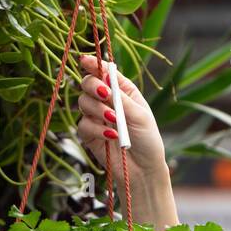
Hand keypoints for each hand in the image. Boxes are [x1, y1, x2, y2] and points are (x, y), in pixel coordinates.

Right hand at [77, 55, 168, 181]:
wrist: (143, 170)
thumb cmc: (147, 139)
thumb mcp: (140, 115)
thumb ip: (120, 97)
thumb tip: (105, 78)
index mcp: (122, 90)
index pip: (104, 71)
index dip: (93, 63)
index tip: (85, 60)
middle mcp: (106, 100)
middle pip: (88, 83)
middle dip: (93, 86)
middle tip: (105, 95)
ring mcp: (96, 117)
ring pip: (83, 102)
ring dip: (98, 110)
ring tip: (115, 122)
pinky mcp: (89, 134)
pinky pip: (83, 125)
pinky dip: (96, 129)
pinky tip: (111, 136)